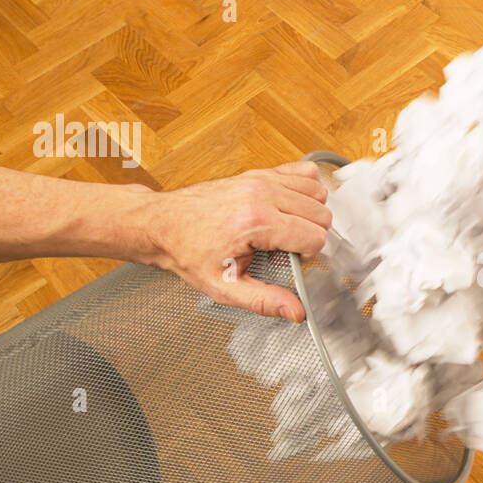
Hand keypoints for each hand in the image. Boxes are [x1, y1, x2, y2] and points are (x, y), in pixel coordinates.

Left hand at [139, 161, 331, 320]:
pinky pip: (302, 171)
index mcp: (256, 222)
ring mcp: (260, 179)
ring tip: (288, 228)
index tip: (288, 261)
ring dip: (311, 213)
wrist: (162, 224)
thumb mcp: (224, 287)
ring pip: (317, 192)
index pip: (315, 236)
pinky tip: (291, 206)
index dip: (307, 255)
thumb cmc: (188, 251)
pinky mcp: (258, 173)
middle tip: (286, 248)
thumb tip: (294, 311)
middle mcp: (261, 194)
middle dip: (311, 235)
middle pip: (321, 213)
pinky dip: (306, 189)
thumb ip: (263, 301)